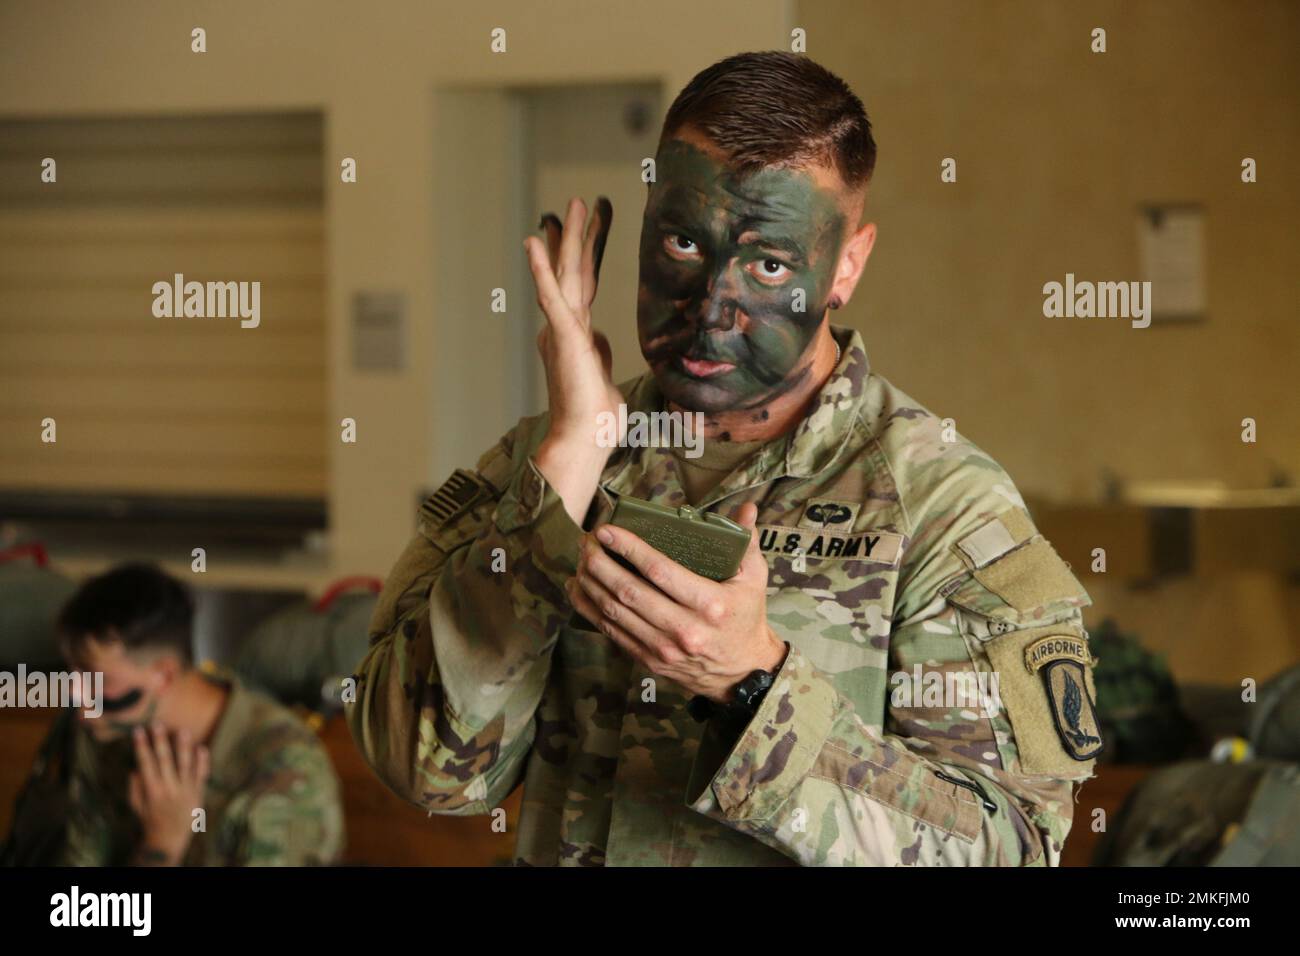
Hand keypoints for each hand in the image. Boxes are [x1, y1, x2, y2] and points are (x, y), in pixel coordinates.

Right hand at [128, 723, 209, 865]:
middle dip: (159, 741)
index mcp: (151, 790)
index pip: (145, 763)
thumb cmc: (150, 819)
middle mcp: (168, 788)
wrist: (169, 838)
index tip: (138, 731)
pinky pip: (201, 774)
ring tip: (182, 730)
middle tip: (157, 723)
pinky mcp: (198, 792)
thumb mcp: (136, 806)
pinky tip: (201, 747)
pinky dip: (202, 761)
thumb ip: (135, 787)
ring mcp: (185, 789)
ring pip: (185, 764)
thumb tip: (135, 768)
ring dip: (183, 746)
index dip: (141, 746)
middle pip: (164, 760)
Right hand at [524, 198, 621, 522]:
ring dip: (569, 237)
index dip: (589, 254)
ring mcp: (562, 329)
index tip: (593, 228)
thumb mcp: (602, 375)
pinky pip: (551, 296)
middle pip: (575, 271)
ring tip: (574, 205)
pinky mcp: (562, 336)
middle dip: (580, 235)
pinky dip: (541, 268)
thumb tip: (596, 337)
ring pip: (566, 273)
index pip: (585, 285)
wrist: (585, 439)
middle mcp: (566, 326)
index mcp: (577, 335)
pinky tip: (533, 241)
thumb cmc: (596, 417)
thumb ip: (597, 352)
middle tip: (583, 202)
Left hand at [565, 502, 788, 702]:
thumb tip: (747, 508)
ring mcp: (664, 648)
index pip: (660, 571)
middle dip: (601, 561)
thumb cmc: (745, 617)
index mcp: (710, 603)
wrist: (742, 672)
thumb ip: (746, 542)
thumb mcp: (754, 579)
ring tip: (581, 557)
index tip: (608, 530)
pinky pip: (611, 632)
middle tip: (588, 540)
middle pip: (629, 591)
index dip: (629, 548)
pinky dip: (589, 609)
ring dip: (590, 582)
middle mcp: (684, 629)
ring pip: (614, 612)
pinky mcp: (650, 660)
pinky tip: (578, 587)